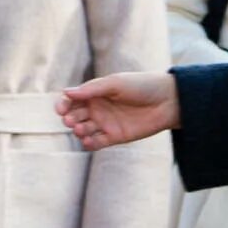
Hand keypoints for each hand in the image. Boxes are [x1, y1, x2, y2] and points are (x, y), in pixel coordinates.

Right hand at [58, 72, 180, 150]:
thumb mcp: (115, 83)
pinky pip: (96, 143)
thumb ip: (92, 89)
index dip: (64, 104)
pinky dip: (89, 143)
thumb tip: (66, 92)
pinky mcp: (115, 137)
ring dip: (78, 131)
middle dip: (70, 118)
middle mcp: (98, 108)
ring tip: (81, 129)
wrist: (167, 101)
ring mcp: (105, 123)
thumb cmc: (142, 86)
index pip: (72, 100)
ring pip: (83, 130)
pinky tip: (87, 141)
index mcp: (95, 93)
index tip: (61, 109)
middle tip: (71, 120)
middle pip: (75, 115)